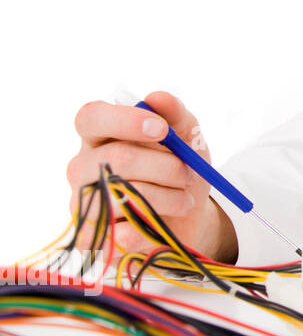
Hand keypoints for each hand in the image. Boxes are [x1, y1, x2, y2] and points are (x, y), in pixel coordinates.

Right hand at [66, 90, 236, 262]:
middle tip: (187, 173)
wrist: (188, 217)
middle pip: (115, 158)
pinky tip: (161, 223)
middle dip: (164, 166)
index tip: (161, 129)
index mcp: (99, 136)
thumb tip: (158, 98)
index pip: (91, 117)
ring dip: (167, 198)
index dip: (124, 121)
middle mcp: (82, 167)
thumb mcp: (187, 138)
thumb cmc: (179, 169)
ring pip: (121, 197)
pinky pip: (120, 233)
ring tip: (183, 199)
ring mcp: (81, 203)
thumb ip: (176, 115)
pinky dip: (152, 227)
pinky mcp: (90, 238)